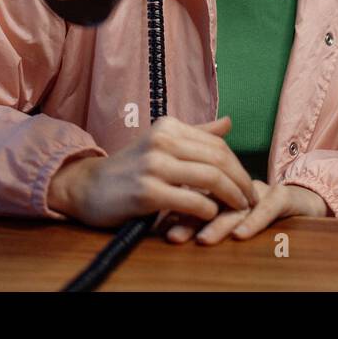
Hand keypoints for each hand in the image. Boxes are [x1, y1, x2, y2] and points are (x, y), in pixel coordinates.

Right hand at [46, 116, 257, 228]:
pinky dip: (208, 210)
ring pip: (210, 178)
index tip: (247, 183)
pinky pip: (192, 201)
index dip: (237, 165)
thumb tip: (229, 123)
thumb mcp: (160, 143)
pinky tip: (211, 216)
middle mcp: (162, 140)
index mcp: (168, 127)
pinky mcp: (147, 192)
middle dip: (241, 181)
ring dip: (231, 196)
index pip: (217, 144)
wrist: (87, 187)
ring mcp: (153, 165)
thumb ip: (195, 134)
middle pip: (218, 159)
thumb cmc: (128, 168)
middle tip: (251, 198)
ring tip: (239, 208)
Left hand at [161, 178, 330, 244]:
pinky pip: (268, 209)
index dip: (176, 210)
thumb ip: (201, 216)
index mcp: (220, 188)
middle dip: (191, 218)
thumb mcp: (229, 217)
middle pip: (211, 198)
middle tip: (173, 235)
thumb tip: (164, 226)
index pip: (194, 194)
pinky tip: (241, 235)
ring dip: (220, 223)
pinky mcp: (282, 197)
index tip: (159, 227)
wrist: (303, 204)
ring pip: (237, 206)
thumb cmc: (261, 213)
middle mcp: (236, 187)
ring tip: (203, 240)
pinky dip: (254, 221)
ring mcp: (258, 191)